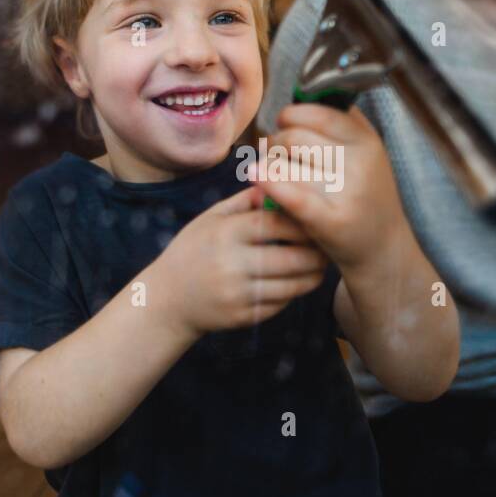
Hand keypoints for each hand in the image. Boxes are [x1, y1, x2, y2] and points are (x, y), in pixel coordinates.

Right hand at [150, 185, 328, 335]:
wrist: (167, 300)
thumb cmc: (192, 251)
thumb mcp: (211, 219)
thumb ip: (246, 201)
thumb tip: (280, 179)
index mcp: (226, 233)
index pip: (276, 223)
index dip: (302, 222)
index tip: (316, 220)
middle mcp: (232, 264)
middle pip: (292, 257)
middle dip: (316, 253)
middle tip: (328, 246)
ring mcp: (239, 294)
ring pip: (292, 285)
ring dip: (313, 276)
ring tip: (321, 265)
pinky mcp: (244, 317)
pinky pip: (281, 303)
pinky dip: (294, 293)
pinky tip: (298, 283)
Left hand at [258, 103, 408, 273]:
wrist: (383, 250)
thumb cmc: (365, 197)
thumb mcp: (366, 153)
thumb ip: (341, 123)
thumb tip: (303, 96)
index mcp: (366, 141)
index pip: (315, 113)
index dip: (290, 116)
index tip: (285, 126)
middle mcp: (359, 164)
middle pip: (294, 137)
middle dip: (275, 144)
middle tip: (277, 157)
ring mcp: (347, 193)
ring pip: (285, 164)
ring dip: (271, 168)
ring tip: (277, 177)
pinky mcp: (331, 222)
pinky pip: (292, 194)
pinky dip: (269, 182)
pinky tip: (254, 176)